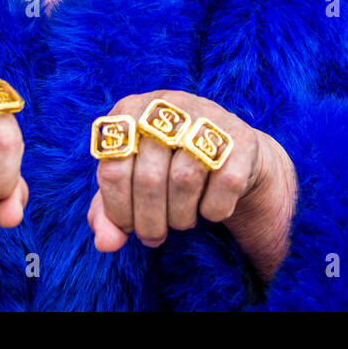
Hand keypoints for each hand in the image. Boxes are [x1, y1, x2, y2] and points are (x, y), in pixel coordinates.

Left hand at [86, 90, 296, 280]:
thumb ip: (108, 212)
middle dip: (149, 221)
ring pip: (184, 180)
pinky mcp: (241, 138)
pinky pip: (224, 185)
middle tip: (153, 237)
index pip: (113, 170)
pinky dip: (214, 210)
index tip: (128, 227)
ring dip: (180, 218)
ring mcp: (208, 117)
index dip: (118, 210)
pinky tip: (209, 210)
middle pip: (148, 178)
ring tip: (181, 222)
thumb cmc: (166, 167)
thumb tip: (105, 242)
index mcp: (131, 110)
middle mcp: (169, 106)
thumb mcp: (130, 183)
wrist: (225, 153)